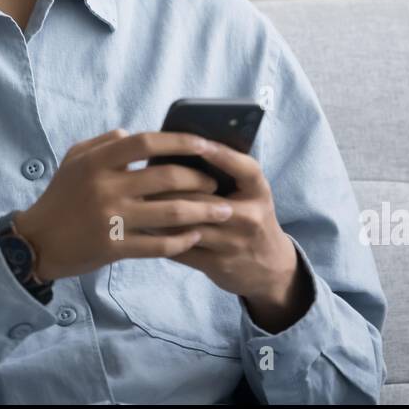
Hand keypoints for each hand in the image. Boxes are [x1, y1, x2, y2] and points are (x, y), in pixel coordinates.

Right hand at [14, 129, 233, 281]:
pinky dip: (181, 241)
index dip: (179, 141)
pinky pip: (158, 245)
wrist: (37, 242)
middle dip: (200, 180)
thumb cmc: (60, 197)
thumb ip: (105, 143)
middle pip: (166, 177)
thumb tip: (135, 133)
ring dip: (202, 212)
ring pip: (170, 213)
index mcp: (97, 161)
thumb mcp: (74, 160)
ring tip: (222, 211)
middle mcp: (105, 187)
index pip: (145, 142)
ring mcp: (111, 219)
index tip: (204, 144)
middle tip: (217, 183)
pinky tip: (196, 237)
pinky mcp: (114, 247)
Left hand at [149, 141, 312, 328]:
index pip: (242, 167)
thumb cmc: (251, 217)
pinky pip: (181, 249)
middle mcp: (249, 217)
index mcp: (259, 191)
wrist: (271, 268)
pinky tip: (144, 226)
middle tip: (141, 175)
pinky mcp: (218, 265)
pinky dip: (160, 237)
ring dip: (158, 213)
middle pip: (201, 198)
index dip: (218, 153)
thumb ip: (229, 170)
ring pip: (187, 224)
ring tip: (137, 200)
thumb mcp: (252, 193)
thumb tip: (184, 144)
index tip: (191, 140)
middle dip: (168, 187)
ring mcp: (233, 243)